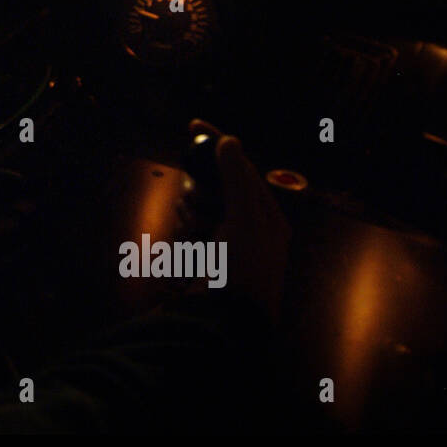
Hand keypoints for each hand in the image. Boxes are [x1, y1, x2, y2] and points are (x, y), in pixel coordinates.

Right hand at [189, 119, 291, 321]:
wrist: (223, 322)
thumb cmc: (243, 269)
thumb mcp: (245, 218)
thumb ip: (234, 177)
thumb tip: (228, 140)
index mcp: (264, 214)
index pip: (240, 167)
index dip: (216, 143)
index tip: (193, 124)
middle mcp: (243, 226)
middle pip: (210, 184)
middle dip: (199, 190)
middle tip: (199, 205)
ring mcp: (219, 242)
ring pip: (192, 207)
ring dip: (189, 216)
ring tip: (197, 238)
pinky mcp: (197, 258)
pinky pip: (182, 231)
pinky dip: (182, 237)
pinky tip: (188, 253)